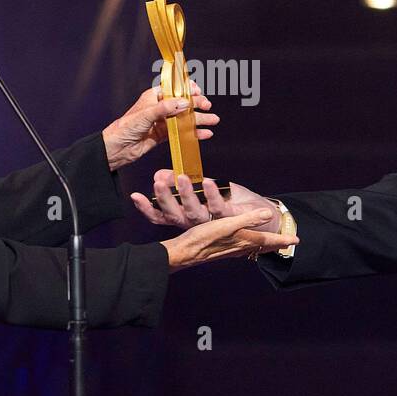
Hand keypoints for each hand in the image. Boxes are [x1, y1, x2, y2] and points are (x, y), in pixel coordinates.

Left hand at [102, 81, 217, 171]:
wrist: (116, 149)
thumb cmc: (125, 128)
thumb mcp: (145, 115)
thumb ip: (165, 109)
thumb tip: (183, 102)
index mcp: (153, 97)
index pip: (173, 89)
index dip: (186, 89)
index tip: (198, 91)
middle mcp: (160, 108)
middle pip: (182, 103)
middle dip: (196, 104)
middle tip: (207, 106)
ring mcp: (163, 122)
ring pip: (185, 118)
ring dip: (199, 119)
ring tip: (213, 120)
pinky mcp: (164, 135)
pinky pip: (182, 132)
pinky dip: (193, 133)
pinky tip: (204, 134)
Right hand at [131, 174, 278, 233]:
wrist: (262, 215)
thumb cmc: (229, 200)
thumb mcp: (204, 186)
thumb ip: (183, 181)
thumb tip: (160, 172)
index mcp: (186, 216)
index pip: (162, 214)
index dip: (147, 208)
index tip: (134, 195)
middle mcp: (196, 223)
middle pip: (174, 214)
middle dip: (164, 198)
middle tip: (156, 182)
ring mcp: (211, 222)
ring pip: (194, 212)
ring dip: (186, 195)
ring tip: (180, 177)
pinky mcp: (229, 219)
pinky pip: (218, 207)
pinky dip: (212, 193)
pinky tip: (208, 181)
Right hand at [161, 208, 298, 271]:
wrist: (186, 253)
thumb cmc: (205, 238)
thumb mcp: (229, 224)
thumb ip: (249, 219)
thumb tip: (269, 214)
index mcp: (245, 240)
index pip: (269, 240)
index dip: (283, 239)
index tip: (297, 240)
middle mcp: (240, 247)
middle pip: (263, 247)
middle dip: (276, 244)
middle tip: (288, 243)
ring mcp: (231, 250)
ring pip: (253, 248)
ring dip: (264, 245)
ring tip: (271, 244)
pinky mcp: (221, 250)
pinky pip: (242, 249)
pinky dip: (249, 246)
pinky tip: (243, 245)